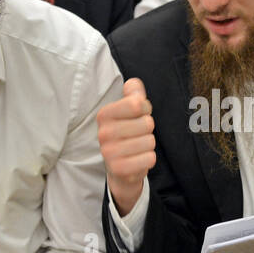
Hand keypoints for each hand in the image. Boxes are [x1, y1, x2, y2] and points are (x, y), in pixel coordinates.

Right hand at [98, 78, 155, 215]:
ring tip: (137, 147)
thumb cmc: (127, 133)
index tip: (138, 115)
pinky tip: (138, 159)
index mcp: (104, 114)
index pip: (137, 104)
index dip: (145, 109)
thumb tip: (133, 84)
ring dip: (149, 145)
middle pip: (147, 123)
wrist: (121, 168)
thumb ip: (133, 93)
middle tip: (138, 135)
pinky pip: (149, 158)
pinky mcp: (119, 169)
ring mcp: (109, 152)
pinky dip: (149, 159)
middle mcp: (103, 133)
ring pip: (150, 141)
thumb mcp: (129, 110)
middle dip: (148, 129)